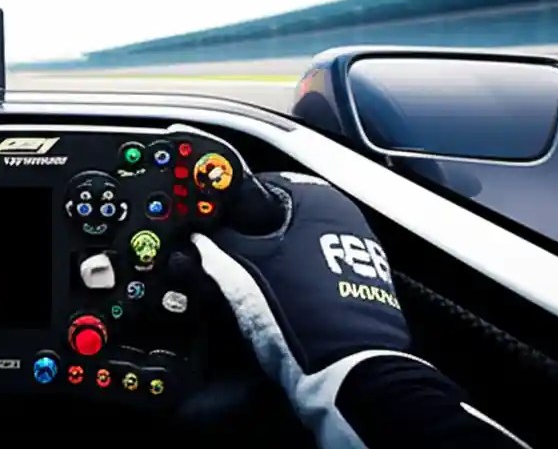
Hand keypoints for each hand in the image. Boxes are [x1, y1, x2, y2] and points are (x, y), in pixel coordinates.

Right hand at [191, 171, 421, 444]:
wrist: (344, 373)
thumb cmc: (298, 315)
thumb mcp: (237, 277)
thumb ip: (209, 249)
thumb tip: (194, 241)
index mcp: (318, 199)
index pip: (257, 185)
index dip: (226, 207)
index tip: (209, 227)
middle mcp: (345, 217)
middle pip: (279, 216)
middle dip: (251, 236)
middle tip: (226, 260)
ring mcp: (358, 251)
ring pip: (299, 244)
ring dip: (274, 259)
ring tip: (254, 287)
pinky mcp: (363, 283)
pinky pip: (317, 269)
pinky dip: (297, 278)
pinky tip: (281, 302)